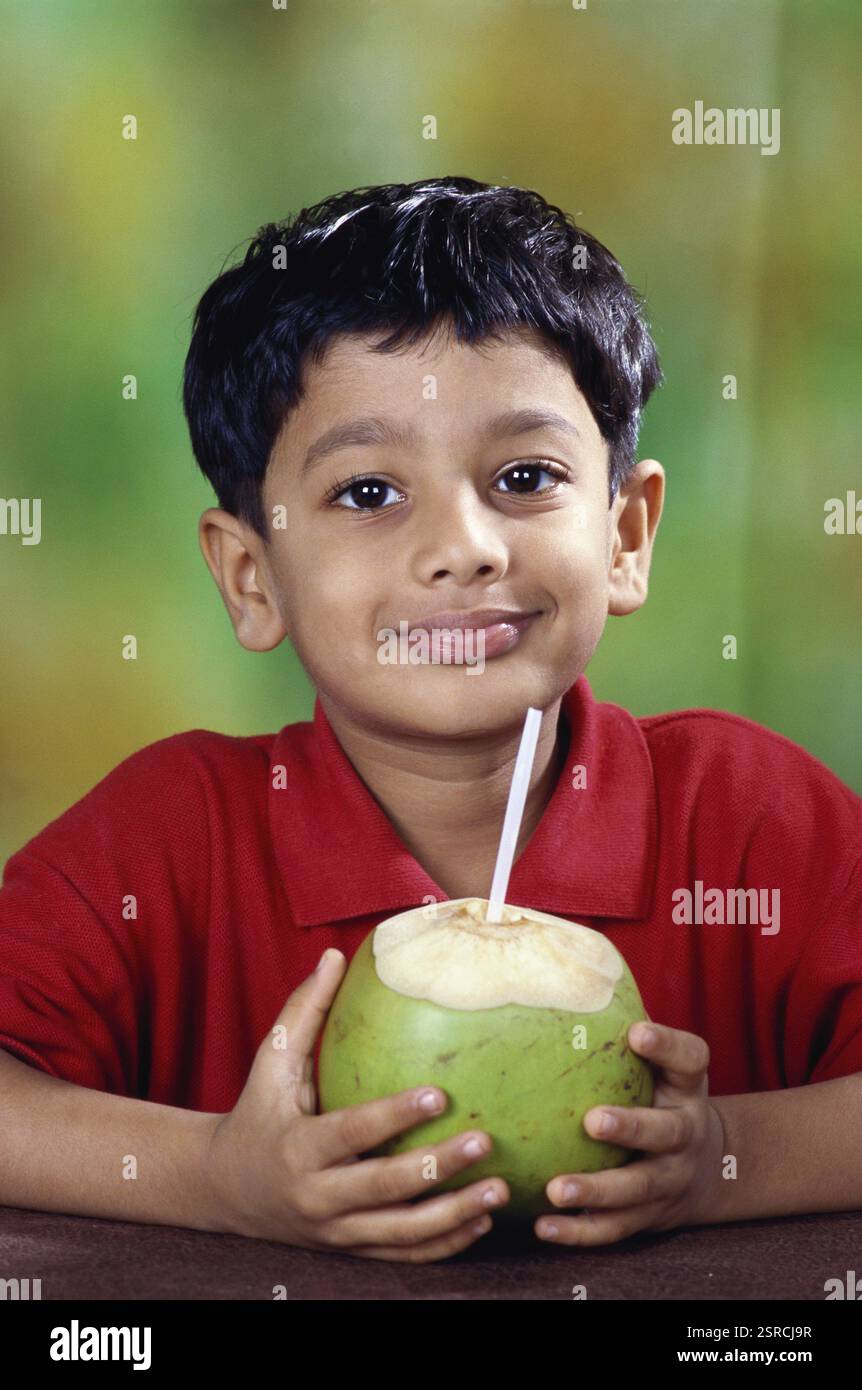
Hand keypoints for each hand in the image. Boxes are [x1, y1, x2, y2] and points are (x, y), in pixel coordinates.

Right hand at [204, 949, 509, 1261]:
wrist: (224, 1190)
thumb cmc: (257, 1113)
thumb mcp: (271, 1063)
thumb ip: (303, 1011)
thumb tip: (335, 955)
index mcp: (298, 1147)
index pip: (352, 1132)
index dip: (394, 1116)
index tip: (440, 1094)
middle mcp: (316, 1196)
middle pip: (384, 1188)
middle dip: (437, 1169)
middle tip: (484, 1142)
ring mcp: (335, 1231)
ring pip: (400, 1232)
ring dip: (453, 1215)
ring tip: (499, 1190)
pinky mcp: (349, 1249)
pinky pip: (402, 1255)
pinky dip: (443, 1244)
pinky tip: (481, 1222)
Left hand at [536, 1021, 725, 1245]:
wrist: (703, 1166)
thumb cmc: (657, 1096)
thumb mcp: (657, 1065)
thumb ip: (617, 1036)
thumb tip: (555, 983)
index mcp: (687, 1087)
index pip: (690, 1059)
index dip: (666, 1045)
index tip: (637, 1032)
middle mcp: (686, 1133)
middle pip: (666, 1133)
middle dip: (632, 1128)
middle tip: (593, 1121)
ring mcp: (671, 1179)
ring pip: (639, 1190)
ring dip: (598, 1191)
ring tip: (556, 1190)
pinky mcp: (651, 1217)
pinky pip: (616, 1228)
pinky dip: (581, 1231)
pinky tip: (545, 1226)